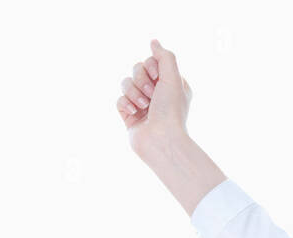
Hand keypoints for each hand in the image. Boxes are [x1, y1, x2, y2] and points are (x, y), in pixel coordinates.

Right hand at [116, 39, 192, 160]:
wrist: (161, 140)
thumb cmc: (171, 110)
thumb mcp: (173, 77)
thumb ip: (164, 56)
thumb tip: (153, 42)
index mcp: (170, 84)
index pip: (151, 61)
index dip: (151, 67)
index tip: (157, 78)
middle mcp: (156, 94)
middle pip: (136, 70)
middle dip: (141, 80)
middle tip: (152, 95)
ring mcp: (142, 105)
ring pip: (126, 83)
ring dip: (134, 92)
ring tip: (144, 106)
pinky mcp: (129, 116)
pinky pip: (119, 100)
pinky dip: (126, 104)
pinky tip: (136, 114)